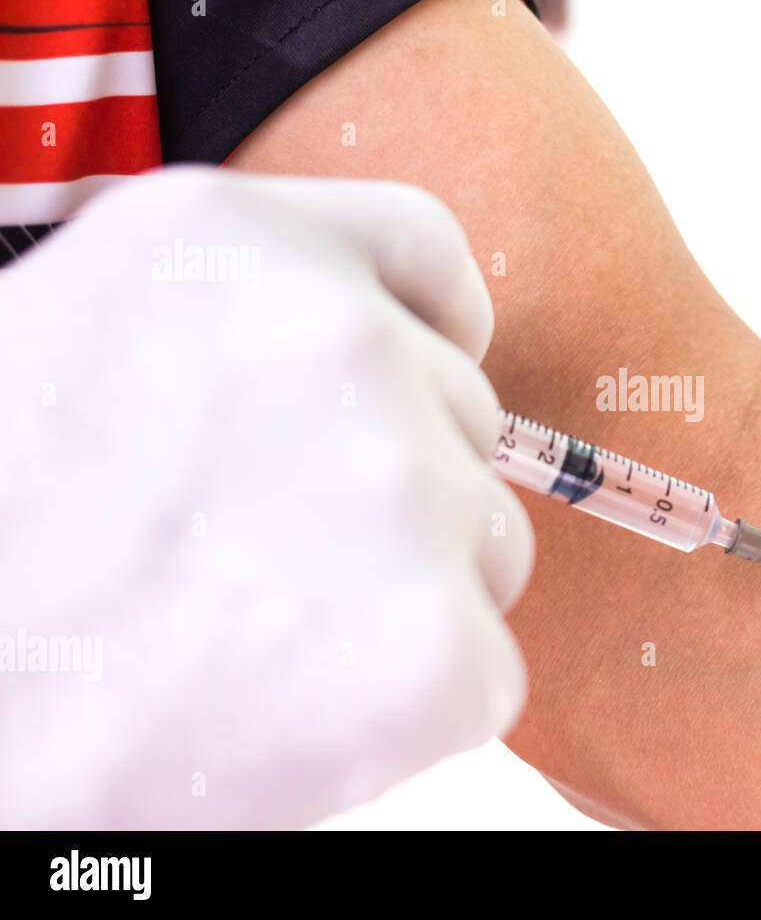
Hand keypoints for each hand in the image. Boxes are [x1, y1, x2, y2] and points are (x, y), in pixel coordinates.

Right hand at [0, 167, 531, 827]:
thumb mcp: (82, 328)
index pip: (424, 251)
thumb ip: (238, 316)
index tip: (412, 388)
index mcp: (235, 240)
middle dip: (401, 485)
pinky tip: (294, 715)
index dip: (431, 327)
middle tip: (267, 557)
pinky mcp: (436, 643)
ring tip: (261, 638)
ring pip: (484, 542)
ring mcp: (402, 487)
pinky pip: (483, 666)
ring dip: (411, 594)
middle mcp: (339, 338)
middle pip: (463, 415)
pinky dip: (416, 705)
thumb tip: (368, 357)